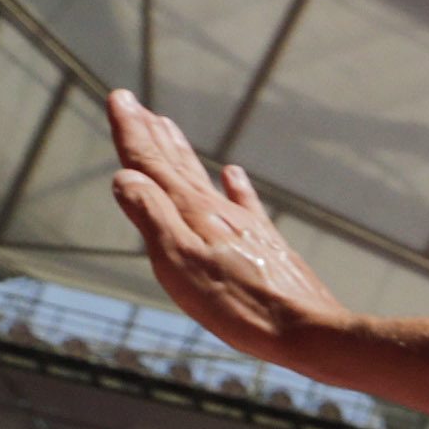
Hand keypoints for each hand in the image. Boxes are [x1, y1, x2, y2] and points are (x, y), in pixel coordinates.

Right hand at [106, 90, 351, 365]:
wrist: (309, 331)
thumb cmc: (240, 305)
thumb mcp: (180, 262)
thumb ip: (152, 216)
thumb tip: (124, 175)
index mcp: (191, 211)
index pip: (151, 163)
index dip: (131, 131)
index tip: (119, 97)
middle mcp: (218, 211)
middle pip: (176, 164)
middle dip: (152, 133)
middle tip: (134, 103)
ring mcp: (246, 226)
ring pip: (205, 178)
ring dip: (182, 152)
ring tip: (167, 125)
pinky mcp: (268, 246)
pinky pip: (246, 204)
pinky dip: (236, 186)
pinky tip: (234, 173)